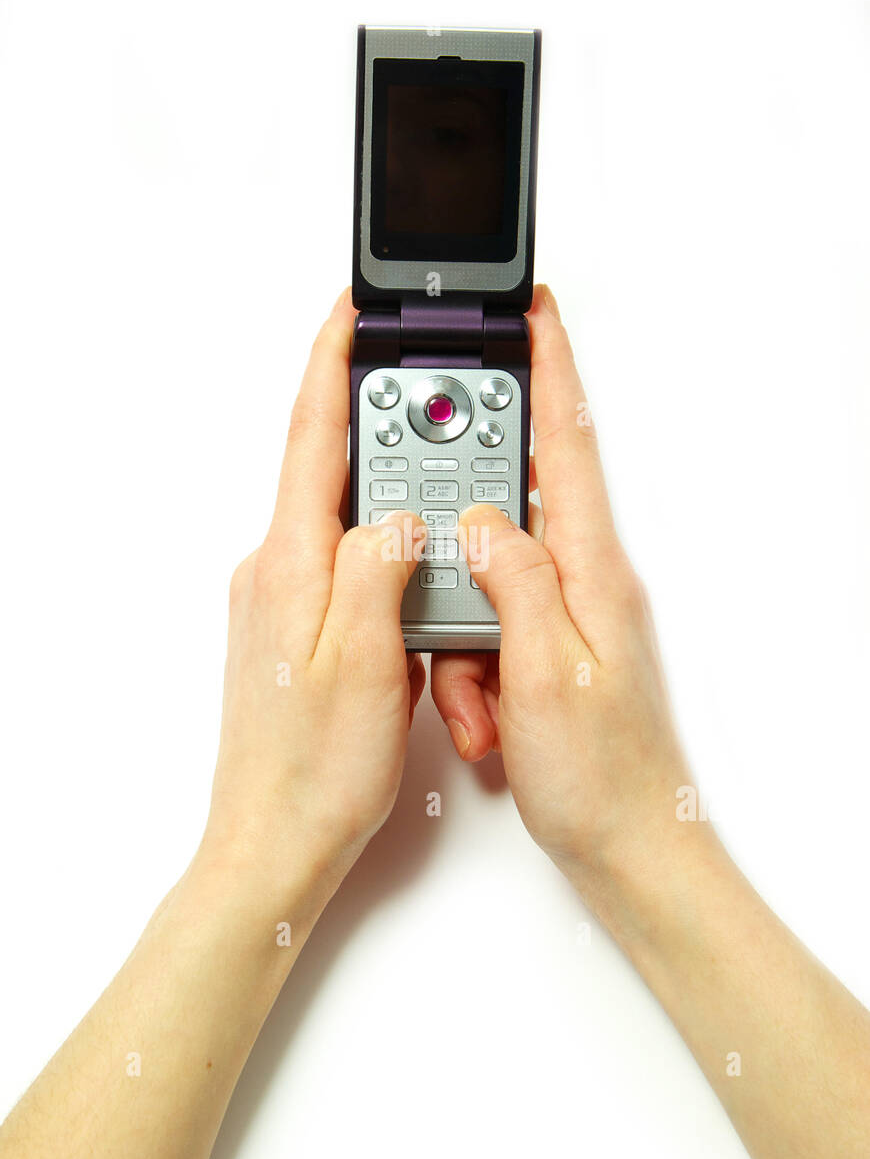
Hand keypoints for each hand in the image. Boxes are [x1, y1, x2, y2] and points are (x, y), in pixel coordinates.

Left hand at [202, 289, 426, 901]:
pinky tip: (421, 603)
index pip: (310, 436)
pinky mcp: (296, 631)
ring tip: (445, 552)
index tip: (351, 309)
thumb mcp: (367, 657)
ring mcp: (282, 601)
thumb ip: (380, 563)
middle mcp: (275, 571)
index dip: (332, 362)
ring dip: (400, 522)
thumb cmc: (317, 768)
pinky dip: (390, 567)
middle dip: (388, 439)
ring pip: (351, 529)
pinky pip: (350, 572)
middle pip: (334, 473)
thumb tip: (399, 513)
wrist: (274, 840)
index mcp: (289, 563)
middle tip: (442, 421)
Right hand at [430, 285, 690, 898]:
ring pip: (487, 583)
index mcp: (592, 570)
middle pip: (510, 513)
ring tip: (479, 707)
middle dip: (463, 541)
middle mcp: (584, 581)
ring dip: (462, 638)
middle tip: (443, 572)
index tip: (529, 309)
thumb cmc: (603, 776)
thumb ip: (514, 580)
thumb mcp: (545, 674)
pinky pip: (489, 631)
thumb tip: (480, 515)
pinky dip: (470, 669)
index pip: (566, 444)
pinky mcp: (546, 653)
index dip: (548, 368)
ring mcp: (565, 619)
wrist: (631, 850)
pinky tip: (481, 720)